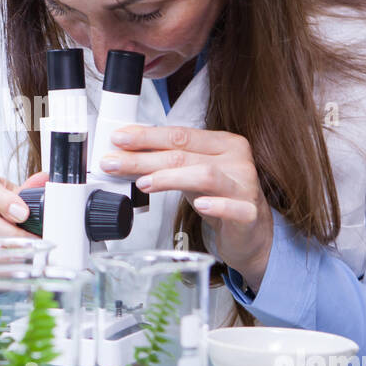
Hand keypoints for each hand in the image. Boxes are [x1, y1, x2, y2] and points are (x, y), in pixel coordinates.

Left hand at [101, 125, 273, 289]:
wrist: (251, 231)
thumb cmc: (219, 196)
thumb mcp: (192, 173)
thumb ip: (167, 162)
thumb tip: (126, 155)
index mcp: (224, 143)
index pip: (180, 135)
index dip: (147, 136)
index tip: (119, 139)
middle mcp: (236, 160)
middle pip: (184, 155)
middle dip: (144, 158)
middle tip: (115, 163)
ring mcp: (244, 186)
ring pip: (205, 176)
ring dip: (170, 178)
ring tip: (144, 183)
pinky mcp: (249, 213)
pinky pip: (233, 208)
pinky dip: (216, 206)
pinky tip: (200, 205)